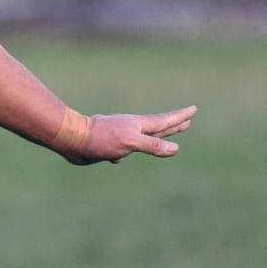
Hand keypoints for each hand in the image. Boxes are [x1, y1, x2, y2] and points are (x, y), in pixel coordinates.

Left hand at [66, 106, 197, 164]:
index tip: (193, 109)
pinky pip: (121, 149)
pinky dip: (125, 152)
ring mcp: (119, 136)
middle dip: (173, 125)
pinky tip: (119, 158)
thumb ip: (152, 145)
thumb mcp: (131, 142)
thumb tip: (175, 149)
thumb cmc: (102, 139)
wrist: (73, 140)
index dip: (180, 117)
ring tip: (156, 138)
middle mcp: (131, 129)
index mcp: (139, 126)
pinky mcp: (107, 146)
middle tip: (187, 120)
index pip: (165, 121)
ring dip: (151, 138)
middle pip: (157, 127)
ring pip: (140, 138)